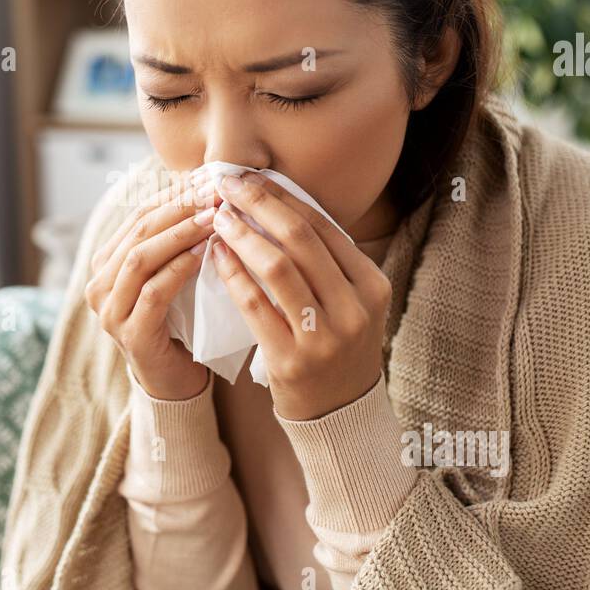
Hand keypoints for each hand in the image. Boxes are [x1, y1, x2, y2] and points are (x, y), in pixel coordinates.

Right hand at [84, 176, 219, 400]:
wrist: (173, 381)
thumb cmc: (177, 322)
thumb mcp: (170, 275)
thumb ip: (174, 241)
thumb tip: (203, 188)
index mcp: (105, 264)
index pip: (138, 217)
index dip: (173, 195)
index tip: (208, 179)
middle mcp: (99, 285)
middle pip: (139, 232)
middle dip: (179, 208)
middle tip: (215, 192)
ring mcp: (110, 311)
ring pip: (141, 258)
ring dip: (180, 233)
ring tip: (213, 217)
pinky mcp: (130, 335)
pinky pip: (153, 292)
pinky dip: (179, 269)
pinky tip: (203, 254)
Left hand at [204, 171, 390, 420]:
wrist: (339, 412)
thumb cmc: (336, 344)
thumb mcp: (349, 301)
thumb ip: (325, 260)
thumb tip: (276, 201)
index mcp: (372, 285)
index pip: (324, 227)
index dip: (284, 197)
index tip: (253, 177)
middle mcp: (354, 309)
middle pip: (301, 240)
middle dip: (260, 205)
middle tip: (228, 185)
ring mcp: (325, 337)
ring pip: (277, 269)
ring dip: (242, 236)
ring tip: (218, 217)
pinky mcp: (292, 360)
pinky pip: (256, 305)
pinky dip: (233, 274)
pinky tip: (216, 255)